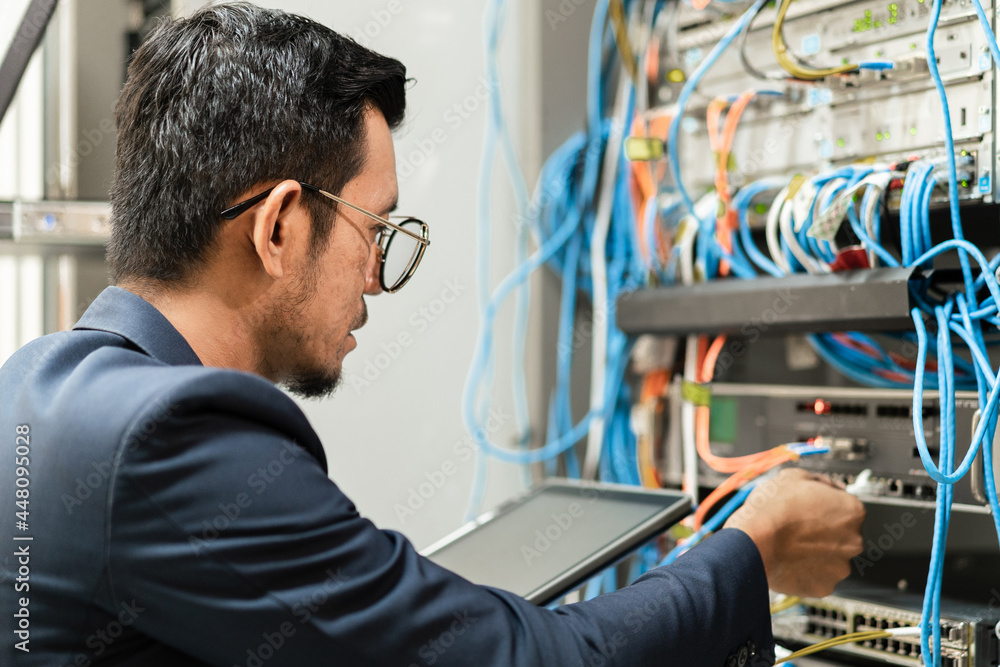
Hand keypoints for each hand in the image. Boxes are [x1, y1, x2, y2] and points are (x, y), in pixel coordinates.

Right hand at [723, 467, 864, 596]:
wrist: (751, 542)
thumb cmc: (770, 510)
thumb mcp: (794, 476)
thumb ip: (821, 481)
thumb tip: (832, 486)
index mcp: (852, 511)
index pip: (847, 509)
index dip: (825, 508)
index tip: (810, 510)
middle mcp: (853, 541)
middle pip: (842, 536)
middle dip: (824, 533)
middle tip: (798, 528)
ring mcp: (840, 566)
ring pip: (830, 558)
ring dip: (815, 553)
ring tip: (790, 545)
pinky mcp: (824, 587)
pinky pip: (817, 577)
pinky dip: (806, 571)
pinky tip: (789, 560)